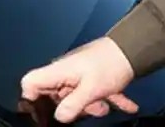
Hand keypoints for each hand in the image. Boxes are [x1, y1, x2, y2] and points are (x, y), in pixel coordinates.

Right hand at [19, 37, 137, 122]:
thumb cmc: (109, 64)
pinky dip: (108, 99)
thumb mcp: (91, 89)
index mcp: (59, 71)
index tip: (43, 112)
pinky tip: (126, 105)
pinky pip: (94, 92)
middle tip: (89, 107)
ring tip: (106, 104)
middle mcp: (65, 72)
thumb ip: (73, 104)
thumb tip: (59, 116)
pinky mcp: (92, 76)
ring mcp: (78, 74)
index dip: (31, 98)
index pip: (31, 82)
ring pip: (76, 97)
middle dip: (72, 107)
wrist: (133, 48)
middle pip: (56, 97)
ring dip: (92, 105)